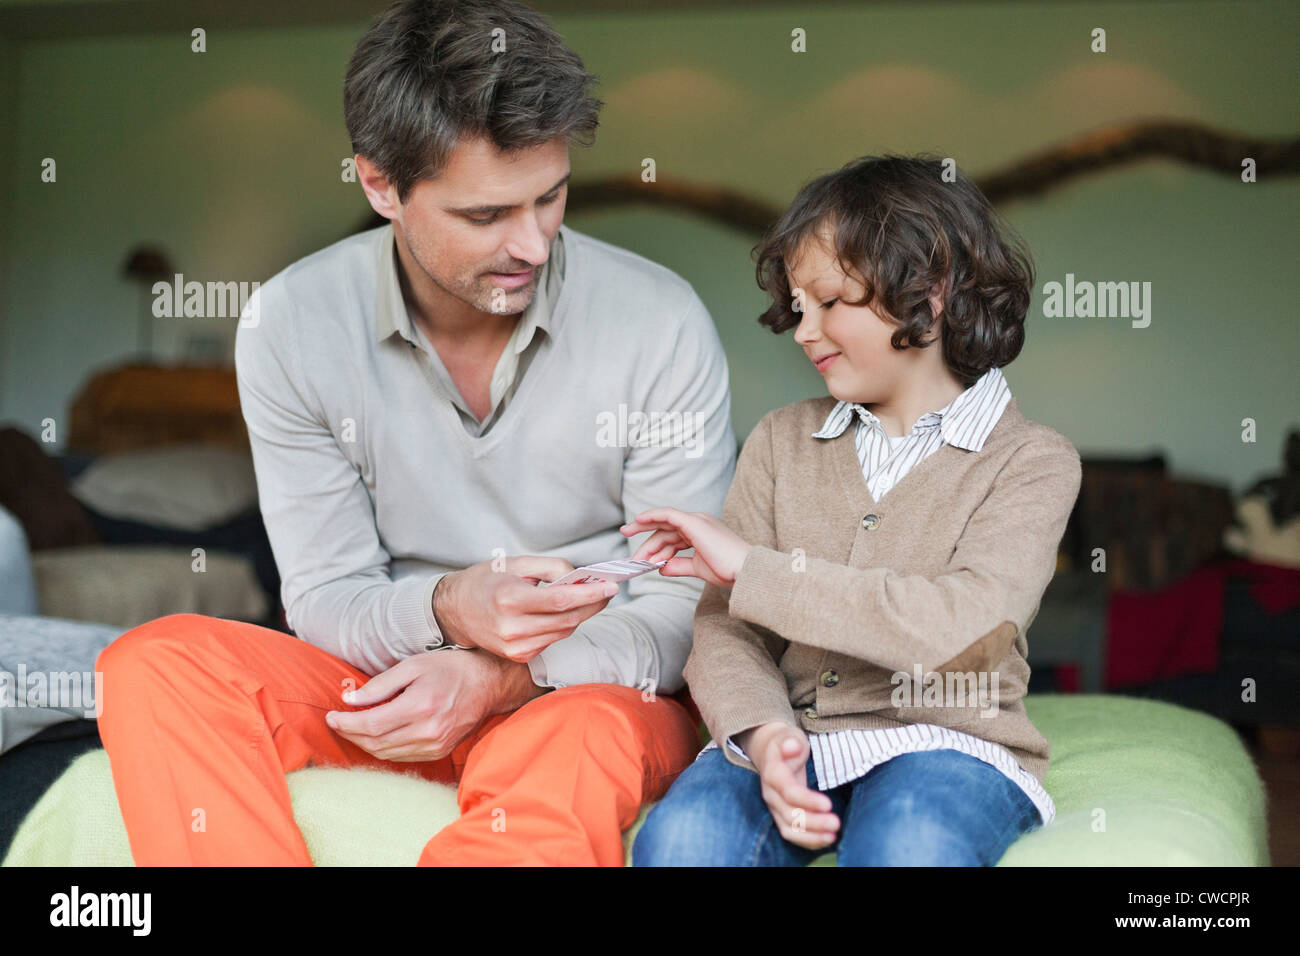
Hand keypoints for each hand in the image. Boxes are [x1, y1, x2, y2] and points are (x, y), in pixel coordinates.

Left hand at [325, 648, 543, 761]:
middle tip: (337, 721)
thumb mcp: (414, 666)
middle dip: (350, 733)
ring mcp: (435, 744)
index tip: (331, 715)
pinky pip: (401, 756)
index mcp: (420, 706)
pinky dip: (383, 749)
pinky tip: (376, 735)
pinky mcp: (439, 751)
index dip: (346, 723)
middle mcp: (428, 730)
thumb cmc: (450, 668)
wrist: (488, 684)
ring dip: (364, 743)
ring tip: (352, 728)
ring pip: (386, 754)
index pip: (371, 724)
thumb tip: (350, 700)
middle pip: (375, 742)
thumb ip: (380, 684)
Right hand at [434, 555, 618, 662]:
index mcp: (509, 599)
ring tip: (591, 597)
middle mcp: (512, 628)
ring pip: (564, 631)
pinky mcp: (519, 656)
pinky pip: (552, 640)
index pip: (560, 601)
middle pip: (567, 619)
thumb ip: (551, 567)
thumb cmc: (486, 581)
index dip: (590, 594)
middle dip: (593, 604)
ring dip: (581, 614)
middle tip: (608, 590)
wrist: (455, 611)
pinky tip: (566, 612)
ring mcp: (515, 647)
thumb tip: (581, 578)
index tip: (611, 586)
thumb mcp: (516, 563)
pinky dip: (563, 625)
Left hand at [619, 507, 752, 586]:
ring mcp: (696, 520)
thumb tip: (661, 568)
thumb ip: (679, 566)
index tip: (640, 558)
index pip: (672, 537)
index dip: (655, 547)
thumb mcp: (698, 568)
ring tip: (638, 560)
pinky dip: (652, 516)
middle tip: (632, 558)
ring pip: (663, 527)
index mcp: (701, 531)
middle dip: (646, 544)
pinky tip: (638, 520)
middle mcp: (698, 522)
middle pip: (664, 531)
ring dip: (648, 543)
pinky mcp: (693, 522)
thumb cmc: (728, 570)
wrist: (744, 570)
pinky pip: (667, 514)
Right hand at [738, 722, 838, 849]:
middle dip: (814, 822)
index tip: (828, 804)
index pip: (789, 792)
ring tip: (833, 836)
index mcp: (773, 774)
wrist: (772, 752)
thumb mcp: (790, 736)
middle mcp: (771, 794)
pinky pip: (792, 834)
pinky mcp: (781, 816)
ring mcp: (774, 807)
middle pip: (789, 814)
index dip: (807, 800)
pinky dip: (808, 840)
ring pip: (789, 829)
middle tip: (836, 823)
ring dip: (811, 836)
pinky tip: (827, 839)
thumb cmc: (787, 743)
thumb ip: (791, 741)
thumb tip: (792, 746)